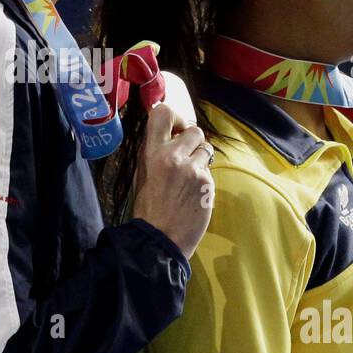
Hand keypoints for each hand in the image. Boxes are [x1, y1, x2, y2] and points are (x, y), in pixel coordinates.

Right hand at [130, 102, 213, 258]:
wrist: (159, 239)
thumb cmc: (148, 209)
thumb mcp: (143, 174)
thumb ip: (155, 151)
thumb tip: (167, 133)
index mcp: (152, 153)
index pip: (163, 113)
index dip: (174, 116)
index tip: (175, 128)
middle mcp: (173, 156)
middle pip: (194, 129)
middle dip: (192, 141)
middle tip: (186, 155)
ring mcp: (193, 170)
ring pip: (206, 149)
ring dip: (200, 159)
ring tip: (189, 177)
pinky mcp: (207, 184)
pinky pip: (209, 171)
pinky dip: (203, 180)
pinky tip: (193, 194)